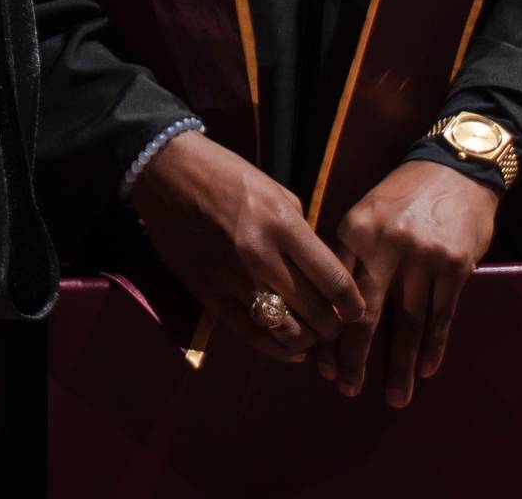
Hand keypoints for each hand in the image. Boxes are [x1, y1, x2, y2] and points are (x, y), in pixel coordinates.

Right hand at [126, 131, 362, 362]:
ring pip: (287, 331)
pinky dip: (277, 349)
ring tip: (311, 334)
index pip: (335, 281)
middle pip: (317, 312)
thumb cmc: (224, 173)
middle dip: (334, 325)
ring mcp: (233, 278)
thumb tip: (321, 271)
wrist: (164, 170)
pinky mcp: (208, 293)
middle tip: (335, 323)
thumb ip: (301, 233)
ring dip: (308, 340)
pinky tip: (291, 351)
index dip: (354, 304)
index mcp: (283, 224)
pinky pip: (250, 333)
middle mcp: (262, 255)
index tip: (357, 309)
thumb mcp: (275, 192)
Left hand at [323, 160, 499, 404]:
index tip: (323, 364)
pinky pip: (442, 315)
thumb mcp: (365, 214)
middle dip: (356, 357)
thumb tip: (331, 307)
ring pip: (408, 322)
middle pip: (368, 314)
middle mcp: (386, 246)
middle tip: (348, 389)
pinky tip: (426, 370)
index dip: (329, 332)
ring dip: (400, 364)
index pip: (336, 293)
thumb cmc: (403, 197)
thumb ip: (350, 255)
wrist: (455, 169)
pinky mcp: (455, 265)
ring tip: (395, 397)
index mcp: (355, 232)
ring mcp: (423, 257)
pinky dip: (434, 345)